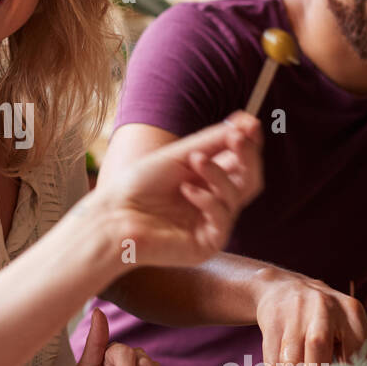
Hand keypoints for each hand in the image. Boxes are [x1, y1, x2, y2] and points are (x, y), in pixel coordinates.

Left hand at [92, 112, 262, 271]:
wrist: (113, 216)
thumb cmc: (138, 185)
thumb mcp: (179, 156)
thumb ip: (214, 141)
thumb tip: (247, 122)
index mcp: (207, 181)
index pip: (241, 163)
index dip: (250, 145)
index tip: (252, 125)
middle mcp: (214, 202)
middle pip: (250, 179)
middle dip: (247, 156)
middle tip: (237, 138)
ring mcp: (212, 224)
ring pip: (237, 195)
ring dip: (218, 173)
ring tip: (194, 161)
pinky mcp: (208, 244)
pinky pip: (223, 217)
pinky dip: (207, 199)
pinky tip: (186, 190)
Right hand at [255, 270, 366, 365]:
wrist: (280, 286)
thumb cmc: (320, 315)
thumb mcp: (344, 324)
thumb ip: (352, 353)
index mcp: (351, 311)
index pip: (355, 358)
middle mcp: (324, 308)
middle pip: (318, 364)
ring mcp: (296, 312)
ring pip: (292, 364)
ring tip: (296, 361)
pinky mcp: (272, 319)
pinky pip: (273, 360)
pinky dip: (276, 365)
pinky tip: (281, 352)